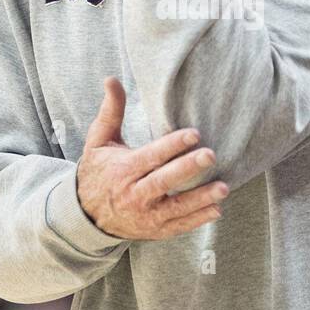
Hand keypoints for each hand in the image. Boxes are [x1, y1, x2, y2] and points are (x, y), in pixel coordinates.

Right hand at [76, 76, 228, 239]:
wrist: (86, 215)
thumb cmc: (98, 171)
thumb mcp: (99, 141)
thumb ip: (111, 111)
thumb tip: (111, 79)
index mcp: (123, 170)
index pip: (150, 156)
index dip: (171, 145)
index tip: (193, 133)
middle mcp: (134, 194)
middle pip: (164, 181)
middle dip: (187, 168)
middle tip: (211, 155)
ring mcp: (145, 215)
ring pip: (176, 207)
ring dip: (200, 199)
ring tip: (223, 188)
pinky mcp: (155, 230)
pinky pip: (178, 226)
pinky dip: (197, 220)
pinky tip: (217, 210)